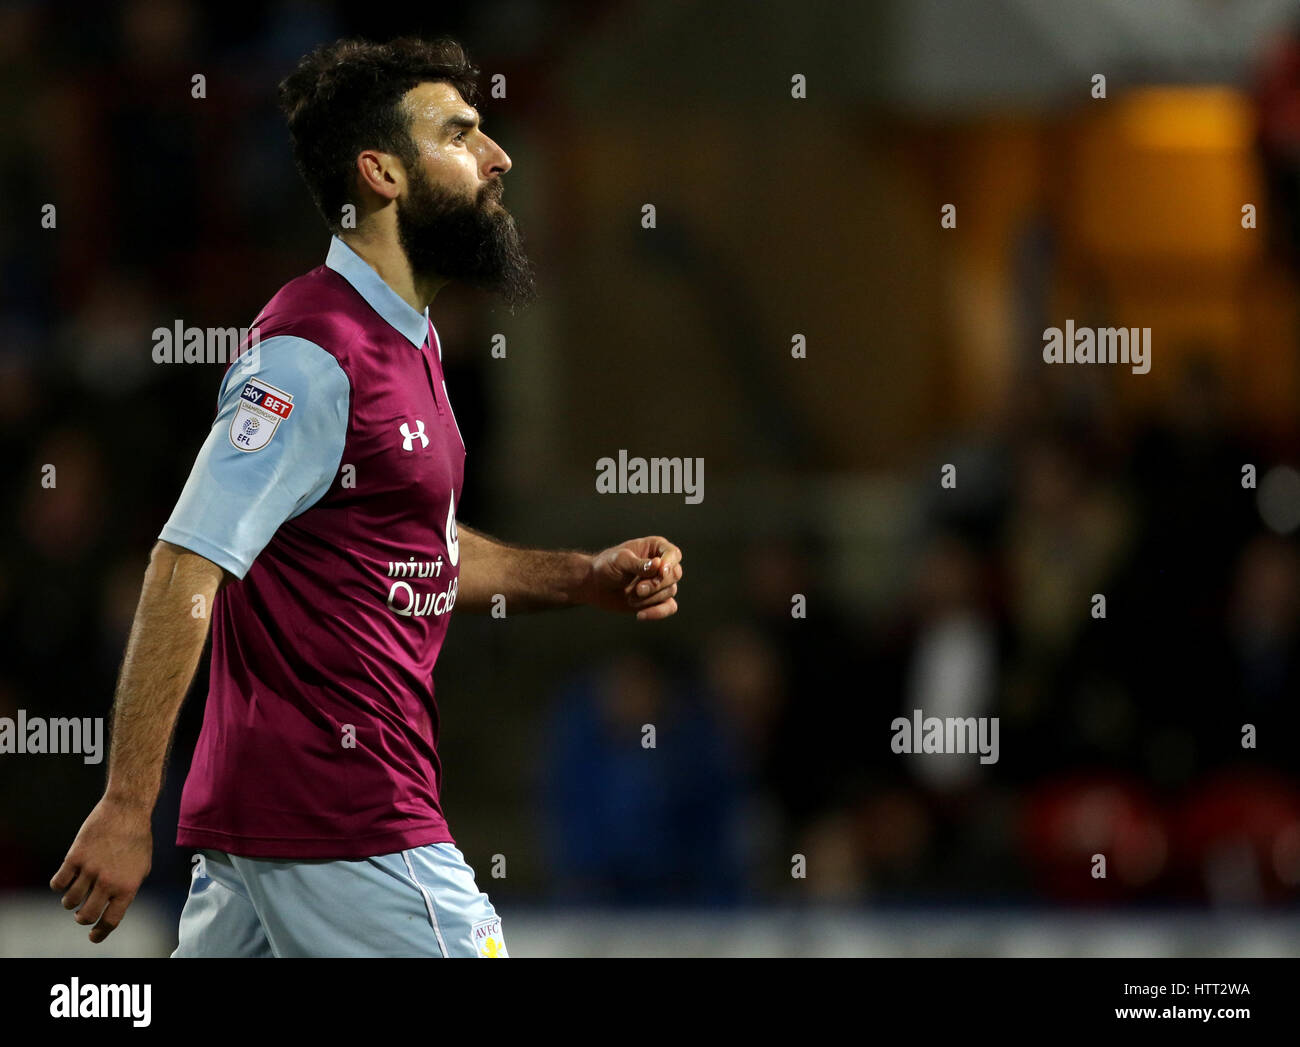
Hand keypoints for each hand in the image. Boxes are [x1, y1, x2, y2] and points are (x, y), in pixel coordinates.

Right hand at [50, 795, 152, 943]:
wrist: (127, 810)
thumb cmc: (138, 839)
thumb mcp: (142, 867)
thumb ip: (127, 889)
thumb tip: (111, 907)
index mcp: (128, 887)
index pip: (110, 921)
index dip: (99, 933)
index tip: (93, 936)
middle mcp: (108, 882)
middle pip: (86, 916)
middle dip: (82, 918)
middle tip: (82, 914)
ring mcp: (90, 870)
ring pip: (69, 901)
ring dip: (71, 901)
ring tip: (77, 892)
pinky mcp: (75, 857)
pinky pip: (58, 883)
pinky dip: (59, 885)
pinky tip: (66, 878)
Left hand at [581, 536, 682, 619]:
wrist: (595, 585)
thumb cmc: (606, 566)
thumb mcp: (620, 561)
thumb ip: (640, 564)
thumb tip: (659, 565)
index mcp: (655, 548)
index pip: (673, 554)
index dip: (670, 563)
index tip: (660, 571)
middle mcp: (661, 565)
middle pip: (675, 574)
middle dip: (656, 584)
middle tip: (638, 589)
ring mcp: (660, 583)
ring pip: (670, 591)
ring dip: (649, 598)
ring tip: (630, 597)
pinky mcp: (657, 600)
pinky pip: (669, 607)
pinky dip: (657, 612)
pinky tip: (640, 615)